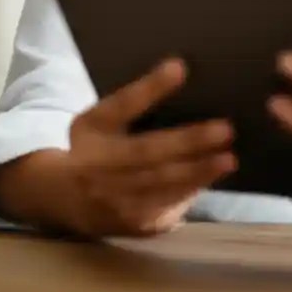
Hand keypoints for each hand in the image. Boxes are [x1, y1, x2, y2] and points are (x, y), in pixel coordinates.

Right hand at [65, 59, 236, 236]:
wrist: (63, 201)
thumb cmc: (95, 148)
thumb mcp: (104, 119)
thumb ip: (137, 98)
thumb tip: (180, 67)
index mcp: (92, 132)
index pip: (120, 106)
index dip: (148, 88)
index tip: (180, 67)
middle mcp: (98, 167)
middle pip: (146, 153)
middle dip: (187, 142)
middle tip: (226, 129)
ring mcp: (113, 199)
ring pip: (161, 185)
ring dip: (198, 172)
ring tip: (228, 158)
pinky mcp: (134, 224)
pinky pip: (169, 206)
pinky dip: (193, 191)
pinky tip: (215, 178)